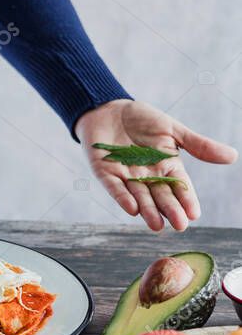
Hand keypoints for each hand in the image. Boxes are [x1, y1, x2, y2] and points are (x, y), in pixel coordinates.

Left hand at [76, 99, 236, 231]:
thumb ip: (199, 145)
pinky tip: (132, 208)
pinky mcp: (105, 172)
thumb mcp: (172, 129)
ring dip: (148, 210)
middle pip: (160, 195)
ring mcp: (126, 175)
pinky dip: (122, 197)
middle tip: (180, 225)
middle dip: (170, 209)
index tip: (194, 214)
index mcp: (166, 166)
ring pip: (139, 196)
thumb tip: (233, 156)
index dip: (186, 199)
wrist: (109, 108)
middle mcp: (147, 175)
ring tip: (157, 225)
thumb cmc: (142, 119)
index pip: (179, 185)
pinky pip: (114, 187)